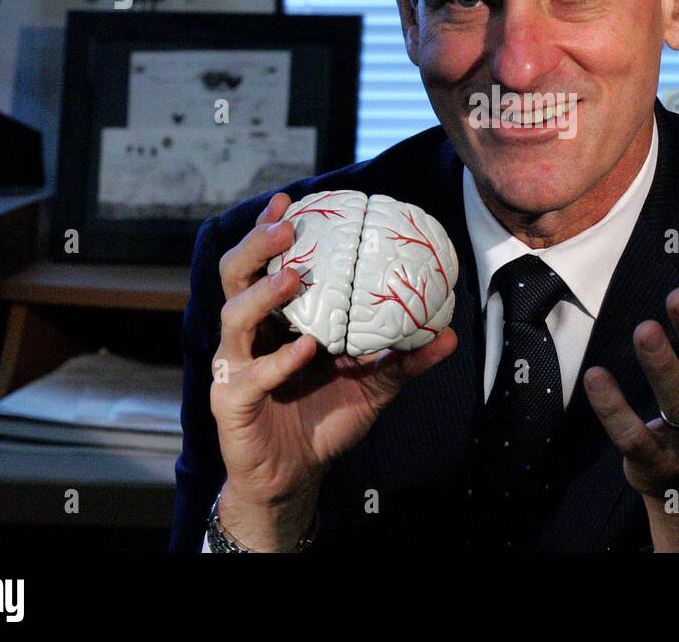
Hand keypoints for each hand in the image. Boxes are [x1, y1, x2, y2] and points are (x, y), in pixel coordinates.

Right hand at [209, 192, 457, 549]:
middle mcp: (248, 336)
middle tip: (286, 228)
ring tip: (293, 277)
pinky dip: (278, 361)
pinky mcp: (229, 404)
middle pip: (233, 277)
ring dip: (262, 294)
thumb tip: (449, 334)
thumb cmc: (324, 421)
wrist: (295, 477)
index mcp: (275, 321)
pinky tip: (304, 348)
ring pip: (233, 317)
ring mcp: (234, 367)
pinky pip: (249, 377)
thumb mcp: (373, 385)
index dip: (266, 230)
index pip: (260, 264)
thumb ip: (404, 358)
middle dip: (255, 246)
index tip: (289, 200)